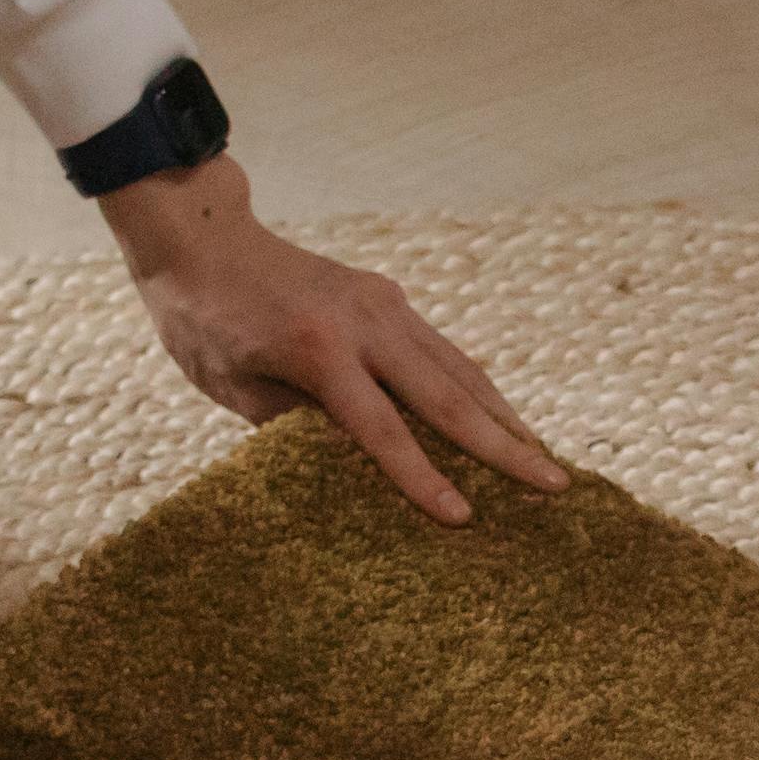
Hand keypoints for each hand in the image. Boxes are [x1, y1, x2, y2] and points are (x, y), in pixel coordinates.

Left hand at [93, 158, 567, 521]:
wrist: (204, 239)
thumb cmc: (204, 321)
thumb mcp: (233, 388)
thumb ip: (296, 426)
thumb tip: (356, 464)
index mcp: (318, 349)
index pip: (383, 430)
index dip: (424, 479)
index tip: (465, 520)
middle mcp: (364, 321)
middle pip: (449, 396)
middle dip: (505, 446)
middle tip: (555, 485)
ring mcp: (383, 303)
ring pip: (460, 368)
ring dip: (506, 416)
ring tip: (545, 457)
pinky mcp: (387, 297)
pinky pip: (442, 350)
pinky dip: (477, 388)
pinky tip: (501, 418)